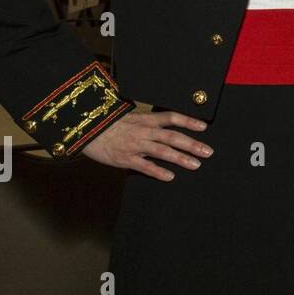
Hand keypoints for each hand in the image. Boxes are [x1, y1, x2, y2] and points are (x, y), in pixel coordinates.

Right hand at [83, 110, 212, 180]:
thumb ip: (147, 121)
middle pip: (172, 137)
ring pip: (162, 152)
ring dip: (181, 158)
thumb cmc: (108, 124)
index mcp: (145, 119)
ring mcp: (135, 146)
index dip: (188, 121)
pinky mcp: (125, 159)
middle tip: (208, 151)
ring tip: (196, 164)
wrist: (85, 131)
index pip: (171, 117)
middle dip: (192, 144)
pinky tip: (170, 177)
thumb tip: (164, 123)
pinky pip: (144, 166)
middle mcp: (143, 132)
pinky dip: (158, 172)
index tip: (203, 127)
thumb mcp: (129, 117)